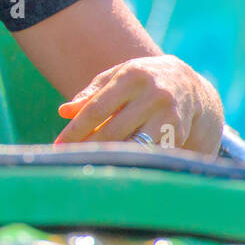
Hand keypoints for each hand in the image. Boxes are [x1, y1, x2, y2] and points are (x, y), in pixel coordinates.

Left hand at [54, 54, 221, 154]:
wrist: (186, 83)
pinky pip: (148, 153)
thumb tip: (64, 112)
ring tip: (88, 164)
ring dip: (108, 158)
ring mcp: (168, 116)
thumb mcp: (115, 78)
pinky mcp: (178, 133)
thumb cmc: (138, 81)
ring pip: (132, 147)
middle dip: (87, 148)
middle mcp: (153, 96)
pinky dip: (130, 161)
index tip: (59, 144)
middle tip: (68, 159)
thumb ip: (90, 94)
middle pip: (113, 131)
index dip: (76, 130)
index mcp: (131, 77)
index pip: (97, 109)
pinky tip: (114, 166)